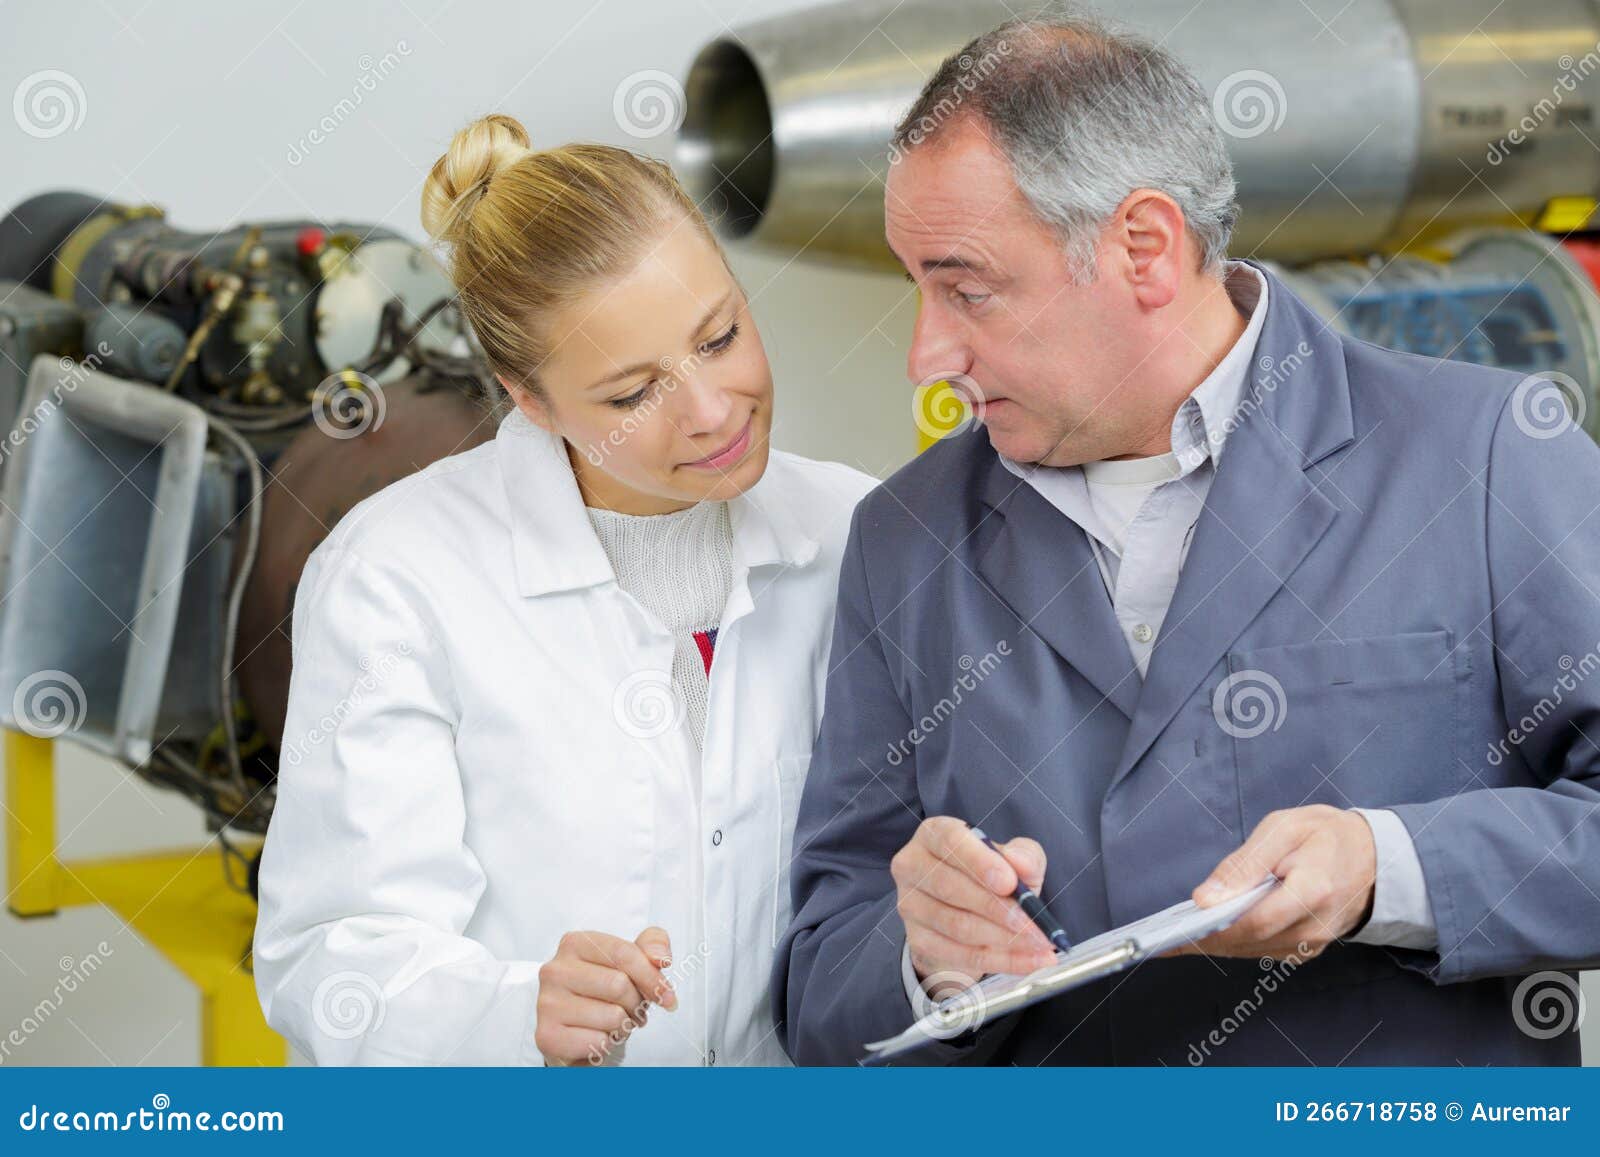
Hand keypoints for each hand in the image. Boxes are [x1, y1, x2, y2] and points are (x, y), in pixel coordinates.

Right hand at [535, 926, 675, 1064]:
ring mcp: (547, 1003)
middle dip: (637, 1003)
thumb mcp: (630, 961)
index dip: (652, 977)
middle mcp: (554, 970)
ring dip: (623, 1025)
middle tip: (633, 1010)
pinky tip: (596, 1036)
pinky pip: (598, 1041)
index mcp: (574, 943)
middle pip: (619, 985)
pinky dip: (606, 1043)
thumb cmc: (604, 992)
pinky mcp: (547, 1035)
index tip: (667, 995)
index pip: (624, 953)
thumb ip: (652, 946)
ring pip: (612, 1016)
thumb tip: (660, 958)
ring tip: (613, 1023)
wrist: (573, 1028)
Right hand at [892, 816, 1057, 984]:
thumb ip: (1023, 856)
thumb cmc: (991, 875)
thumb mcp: (1014, 858)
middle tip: (1034, 924)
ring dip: (1004, 939)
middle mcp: (913, 865)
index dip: (979, 862)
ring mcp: (910, 905)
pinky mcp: (917, 940)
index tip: (1010, 882)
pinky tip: (1029, 960)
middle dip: (998, 908)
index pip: (950, 842)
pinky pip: (960, 954)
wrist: (969, 912)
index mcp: (934, 834)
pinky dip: (1000, 960)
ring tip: (1039, 943)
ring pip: (957, 925)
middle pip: (951, 888)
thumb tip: (1020, 864)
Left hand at [1168, 805, 1375, 960]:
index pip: (1256, 920)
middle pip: (1250, 941)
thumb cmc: (1324, 835)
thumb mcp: (1282, 829)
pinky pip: (1264, 950)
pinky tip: (1209, 933)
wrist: (1373, 856)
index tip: (1180, 928)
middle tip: (1164, 938)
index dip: (1215, 926)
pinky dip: (1235, 943)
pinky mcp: (1308, 948)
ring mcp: (1314, 942)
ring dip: (1215, 944)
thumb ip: (1244, 863)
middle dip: (1205, 939)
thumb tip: (1206, 898)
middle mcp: (1316, 925)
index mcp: (1314, 890)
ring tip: (1177, 936)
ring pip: (1254, 951)